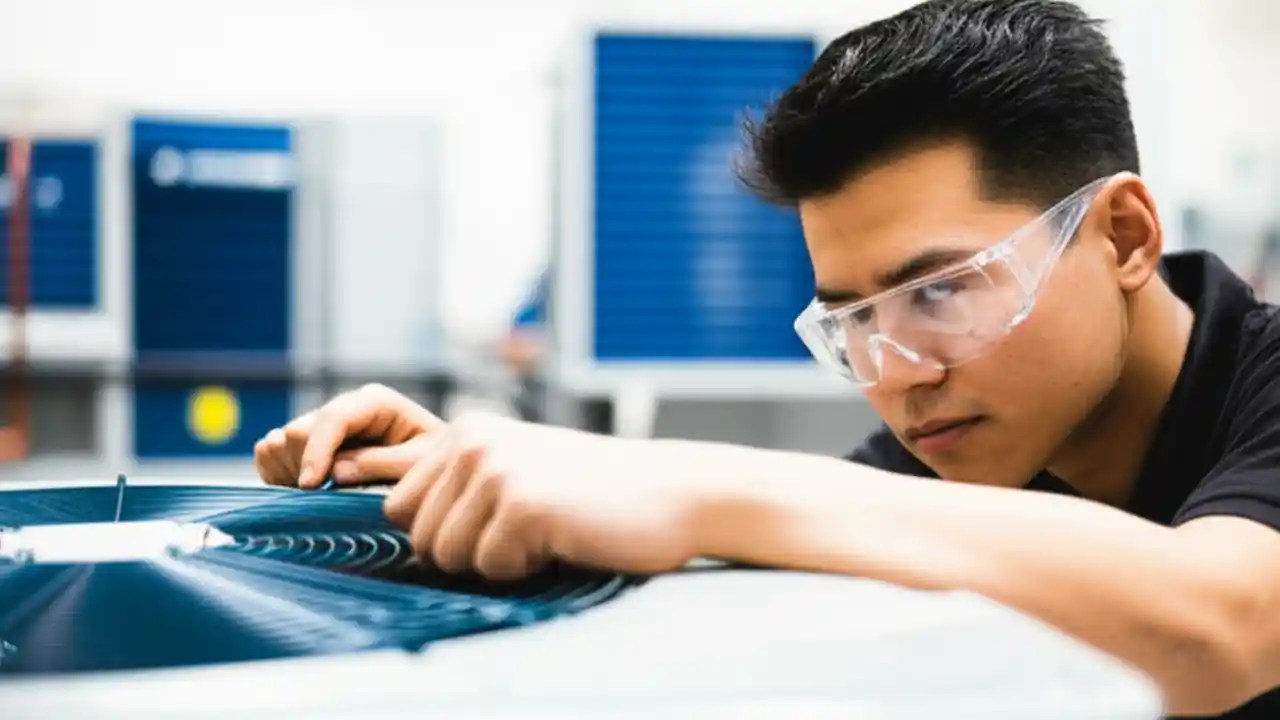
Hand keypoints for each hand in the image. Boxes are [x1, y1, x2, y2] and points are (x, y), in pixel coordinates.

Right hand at [254, 383, 441, 487]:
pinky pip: (270, 453)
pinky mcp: (308, 444)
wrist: (435, 471)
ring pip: (279, 443)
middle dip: (305, 466)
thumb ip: (381, 464)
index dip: (317, 451)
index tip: (310, 485)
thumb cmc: (435, 465)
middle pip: (298, 431)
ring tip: (322, 497)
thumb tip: (335, 471)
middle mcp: (343, 408)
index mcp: (373, 402)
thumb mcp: (421, 463)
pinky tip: (310, 493)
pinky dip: (279, 475)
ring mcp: (323, 425)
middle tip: (325, 498)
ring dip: (291, 473)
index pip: (332, 418)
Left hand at [338, 411, 705, 579]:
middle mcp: (471, 443)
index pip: (399, 507)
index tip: (495, 521)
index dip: (443, 531)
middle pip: (415, 534)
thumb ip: (452, 482)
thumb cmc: (589, 491)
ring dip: (495, 560)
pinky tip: (561, 537)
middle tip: (523, 529)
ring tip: (544, 530)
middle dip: (463, 549)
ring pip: (446, 555)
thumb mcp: (512, 467)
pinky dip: (524, 568)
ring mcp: (495, 471)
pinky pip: (489, 567)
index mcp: (462, 432)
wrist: (668, 491)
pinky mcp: (522, 505)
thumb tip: (367, 491)